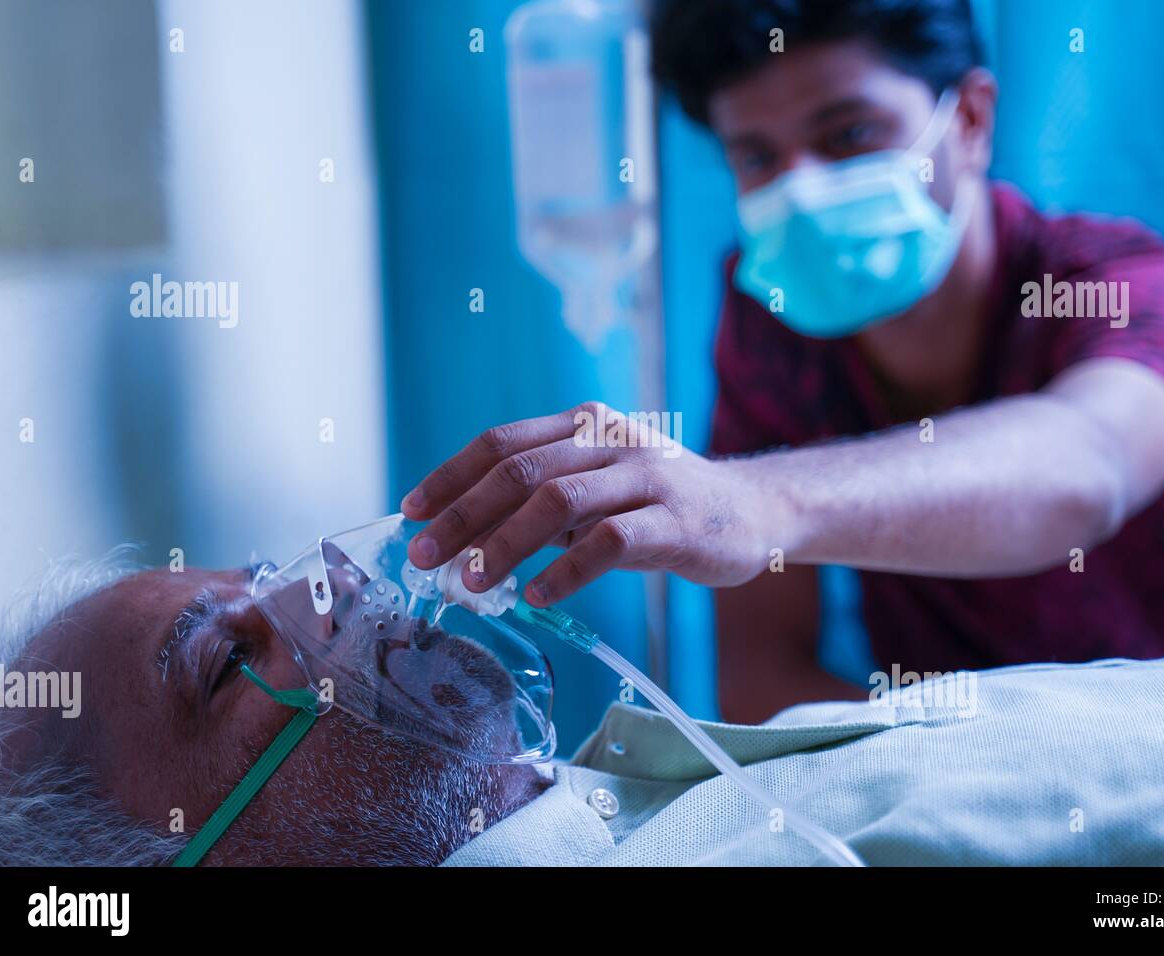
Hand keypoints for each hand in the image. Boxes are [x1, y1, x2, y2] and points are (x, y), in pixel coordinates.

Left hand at [402, 402, 772, 605]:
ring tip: (470, 583)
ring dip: (503, 543)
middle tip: (424, 556)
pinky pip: (608, 541)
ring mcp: (644, 477)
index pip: (502, 443)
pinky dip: (564, 570)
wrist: (752, 512)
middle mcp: (609, 439)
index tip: (410, 512)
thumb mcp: (598, 487)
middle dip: (462, 515)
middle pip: (519, 470)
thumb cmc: (660, 505)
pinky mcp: (673, 519)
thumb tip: (463, 536)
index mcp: (584, 425)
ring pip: (557, 501)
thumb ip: (542, 501)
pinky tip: (536, 594)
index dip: (450, 476)